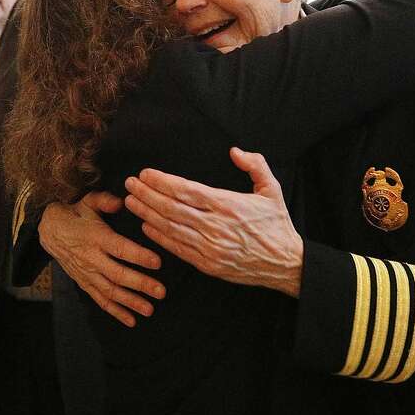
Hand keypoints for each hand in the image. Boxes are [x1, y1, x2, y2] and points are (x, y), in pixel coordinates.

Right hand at [38, 191, 163, 327]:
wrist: (48, 230)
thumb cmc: (74, 213)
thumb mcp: (87, 201)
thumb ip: (104, 201)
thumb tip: (122, 202)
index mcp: (96, 237)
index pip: (120, 248)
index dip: (138, 256)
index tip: (157, 262)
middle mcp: (92, 258)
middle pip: (118, 274)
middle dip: (141, 284)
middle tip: (161, 292)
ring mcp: (87, 273)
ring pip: (110, 291)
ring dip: (130, 302)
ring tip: (149, 309)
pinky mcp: (84, 282)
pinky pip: (99, 300)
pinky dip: (115, 311)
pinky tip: (131, 320)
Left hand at [124, 148, 303, 296]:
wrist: (285, 263)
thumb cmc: (277, 224)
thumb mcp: (272, 188)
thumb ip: (255, 164)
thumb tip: (234, 151)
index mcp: (228, 204)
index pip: (186, 190)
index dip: (162, 182)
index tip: (145, 174)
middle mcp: (215, 225)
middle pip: (172, 208)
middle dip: (147, 195)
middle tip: (129, 184)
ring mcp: (209, 247)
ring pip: (170, 228)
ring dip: (147, 214)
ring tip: (130, 202)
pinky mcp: (207, 264)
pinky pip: (177, 248)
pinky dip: (159, 237)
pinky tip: (146, 226)